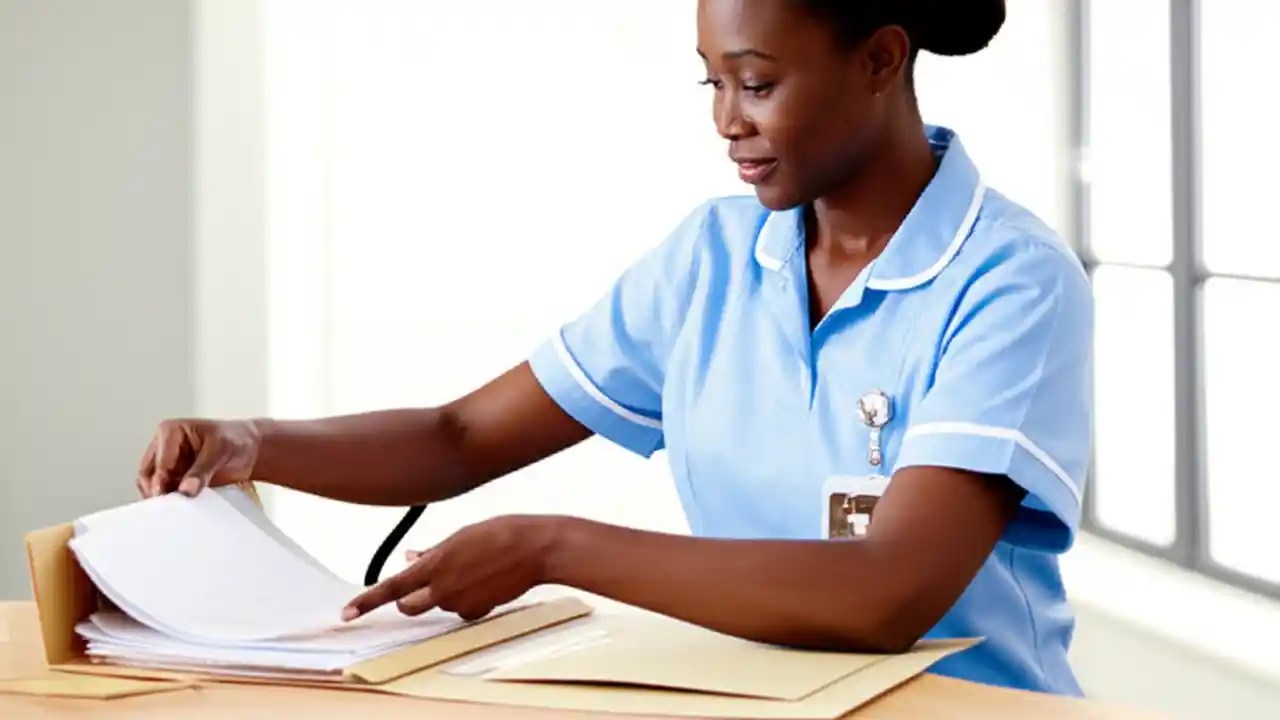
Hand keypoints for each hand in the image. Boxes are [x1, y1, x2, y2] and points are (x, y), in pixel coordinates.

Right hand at [137, 419, 261, 497]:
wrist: (251, 450)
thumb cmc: (236, 440)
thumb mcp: (220, 451)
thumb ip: (202, 471)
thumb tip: (185, 490)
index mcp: (170, 431)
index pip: (160, 461)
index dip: (162, 481)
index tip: (169, 497)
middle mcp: (163, 447)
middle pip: (149, 475)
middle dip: (158, 492)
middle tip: (172, 508)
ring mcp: (168, 465)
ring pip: (154, 486)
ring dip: (164, 498)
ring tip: (179, 510)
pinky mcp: (176, 479)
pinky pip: (167, 493)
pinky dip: (172, 502)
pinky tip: (183, 509)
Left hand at [342, 515, 564, 622]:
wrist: (537, 549)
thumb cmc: (501, 533)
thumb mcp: (460, 535)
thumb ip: (433, 552)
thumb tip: (410, 557)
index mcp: (435, 564)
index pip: (391, 588)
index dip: (366, 602)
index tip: (347, 613)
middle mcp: (443, 588)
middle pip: (408, 604)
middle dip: (408, 597)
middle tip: (422, 581)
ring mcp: (461, 602)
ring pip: (439, 604)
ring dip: (444, 592)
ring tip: (471, 567)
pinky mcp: (480, 610)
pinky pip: (463, 609)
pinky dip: (467, 597)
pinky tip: (486, 579)